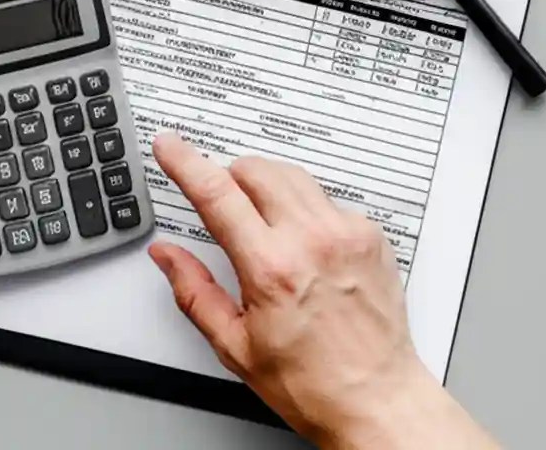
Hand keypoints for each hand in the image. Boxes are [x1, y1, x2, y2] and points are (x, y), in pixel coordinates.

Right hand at [149, 133, 496, 449]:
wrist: (378, 400)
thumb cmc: (314, 384)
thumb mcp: (235, 346)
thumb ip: (194, 292)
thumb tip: (167, 256)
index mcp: (271, 268)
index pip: (217, 194)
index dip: (186, 162)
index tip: (171, 146)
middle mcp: (313, 241)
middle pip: (257, 171)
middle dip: (229, 174)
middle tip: (218, 197)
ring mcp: (347, 234)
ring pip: (294, 176)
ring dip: (266, 184)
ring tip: (258, 218)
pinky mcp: (371, 236)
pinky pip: (328, 200)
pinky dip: (305, 207)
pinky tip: (302, 239)